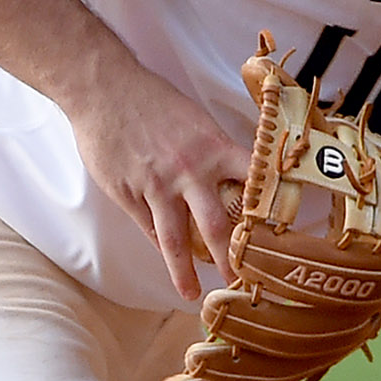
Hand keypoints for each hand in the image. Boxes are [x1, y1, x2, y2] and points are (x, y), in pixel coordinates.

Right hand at [64, 68, 249, 299]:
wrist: (103, 87)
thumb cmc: (151, 100)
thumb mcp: (194, 120)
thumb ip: (213, 153)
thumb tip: (233, 183)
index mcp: (214, 147)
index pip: (252, 182)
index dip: (267, 211)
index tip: (277, 236)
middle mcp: (190, 170)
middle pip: (217, 225)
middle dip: (230, 259)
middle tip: (239, 282)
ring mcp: (157, 186)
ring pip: (175, 239)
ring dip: (185, 272)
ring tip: (192, 294)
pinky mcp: (128, 193)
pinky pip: (148, 228)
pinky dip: (159, 247)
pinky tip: (168, 262)